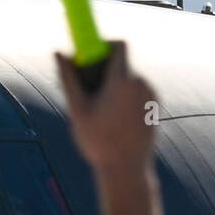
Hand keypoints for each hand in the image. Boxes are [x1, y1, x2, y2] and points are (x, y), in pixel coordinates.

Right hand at [55, 41, 155, 175]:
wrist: (126, 170)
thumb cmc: (98, 142)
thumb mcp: (77, 109)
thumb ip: (68, 78)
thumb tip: (59, 53)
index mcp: (122, 81)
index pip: (119, 45)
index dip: (104, 44)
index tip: (90, 57)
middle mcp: (141, 84)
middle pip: (122, 62)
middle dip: (105, 69)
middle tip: (89, 90)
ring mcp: (151, 95)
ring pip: (130, 78)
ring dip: (115, 85)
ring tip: (102, 110)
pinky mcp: (155, 106)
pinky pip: (138, 91)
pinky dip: (126, 97)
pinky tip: (115, 118)